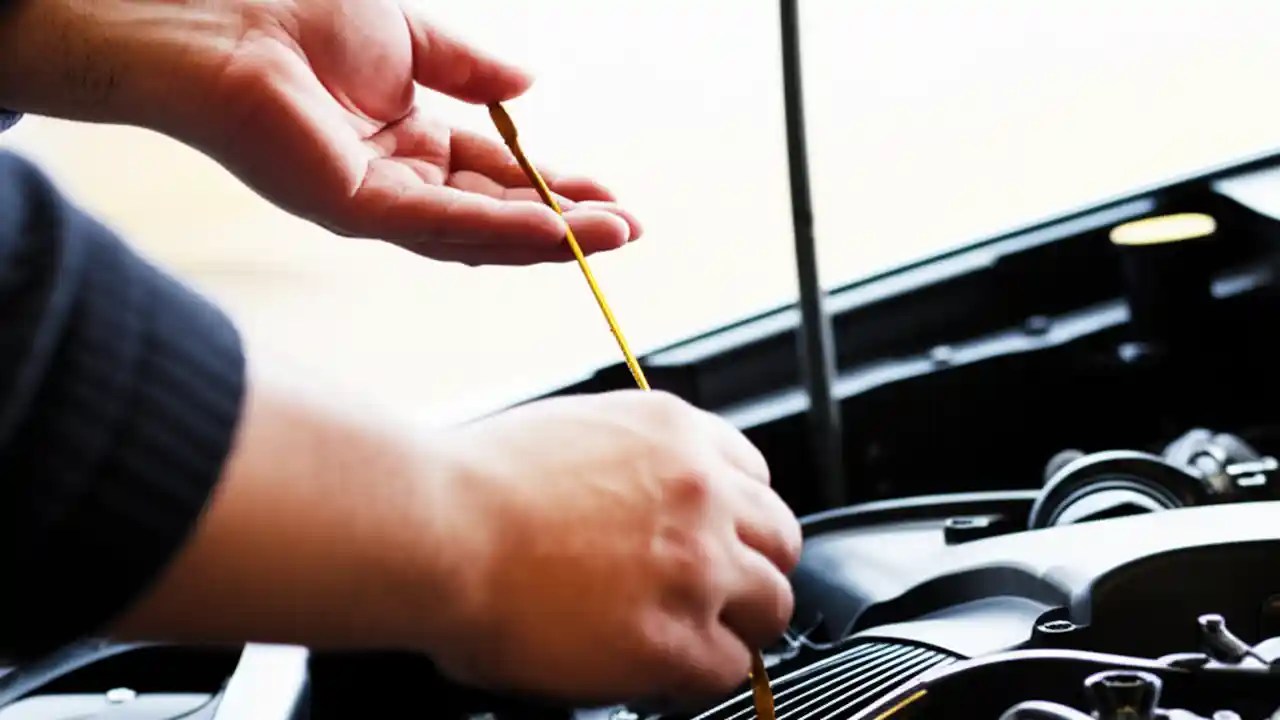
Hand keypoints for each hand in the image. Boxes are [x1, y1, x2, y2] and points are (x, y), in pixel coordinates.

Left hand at [0, 0, 640, 264]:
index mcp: (408, 141)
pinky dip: (503, 230)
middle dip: (565, 223)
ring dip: (548, 237)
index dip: (554, 186)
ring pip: (478, 232)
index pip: (496, 175)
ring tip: (611, 237)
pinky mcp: (357, 209)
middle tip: (627, 231)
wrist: (226, 19)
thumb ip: (472, 71)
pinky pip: (444, 226)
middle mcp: (397, 181)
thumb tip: (529, 85)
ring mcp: (377, 202)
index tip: (611, 196)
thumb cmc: (298, 20)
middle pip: (496, 214)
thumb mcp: (413, 39)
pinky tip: (555, 232)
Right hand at [427, 391, 802, 703]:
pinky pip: (728, 670)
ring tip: (686, 640)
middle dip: (749, 570)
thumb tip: (636, 500)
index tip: (717, 541)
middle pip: (778, 540)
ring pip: (770, 606)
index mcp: (674, 431)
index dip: (734, 519)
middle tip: (712, 597)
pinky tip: (656, 676)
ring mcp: (697, 563)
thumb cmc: (471, 485)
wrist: (438, 527)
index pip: (754, 477)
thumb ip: (628, 463)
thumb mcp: (571, 434)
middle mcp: (702, 490)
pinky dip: (697, 678)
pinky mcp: (675, 635)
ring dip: (734, 626)